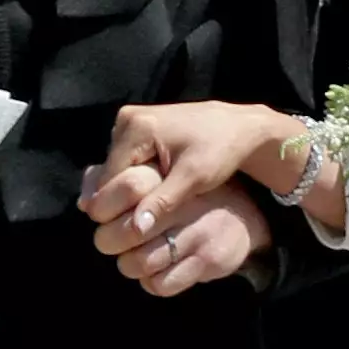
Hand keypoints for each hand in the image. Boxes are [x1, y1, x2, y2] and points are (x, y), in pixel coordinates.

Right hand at [78, 101, 305, 238]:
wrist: (238, 127)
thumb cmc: (221, 151)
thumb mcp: (193, 178)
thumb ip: (162, 202)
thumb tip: (136, 229)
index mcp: (136, 126)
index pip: (109, 178)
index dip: (117, 207)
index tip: (133, 229)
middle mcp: (126, 119)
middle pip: (110, 173)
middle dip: (123, 198)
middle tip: (142, 221)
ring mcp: (130, 120)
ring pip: (116, 169)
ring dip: (128, 190)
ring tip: (149, 206)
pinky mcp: (137, 127)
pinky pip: (126, 161)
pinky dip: (135, 178)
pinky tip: (151, 191)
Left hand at [90, 163, 276, 295]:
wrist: (242, 215)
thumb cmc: (182, 195)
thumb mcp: (154, 176)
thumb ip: (113, 180)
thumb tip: (84, 203)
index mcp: (170, 175)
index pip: (128, 186)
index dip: (103, 206)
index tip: (101, 215)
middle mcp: (186, 202)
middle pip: (128, 230)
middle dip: (108, 241)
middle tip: (110, 241)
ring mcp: (199, 232)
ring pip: (140, 262)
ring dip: (128, 263)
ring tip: (132, 256)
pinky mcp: (209, 260)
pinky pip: (161, 284)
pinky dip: (149, 281)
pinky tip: (154, 270)